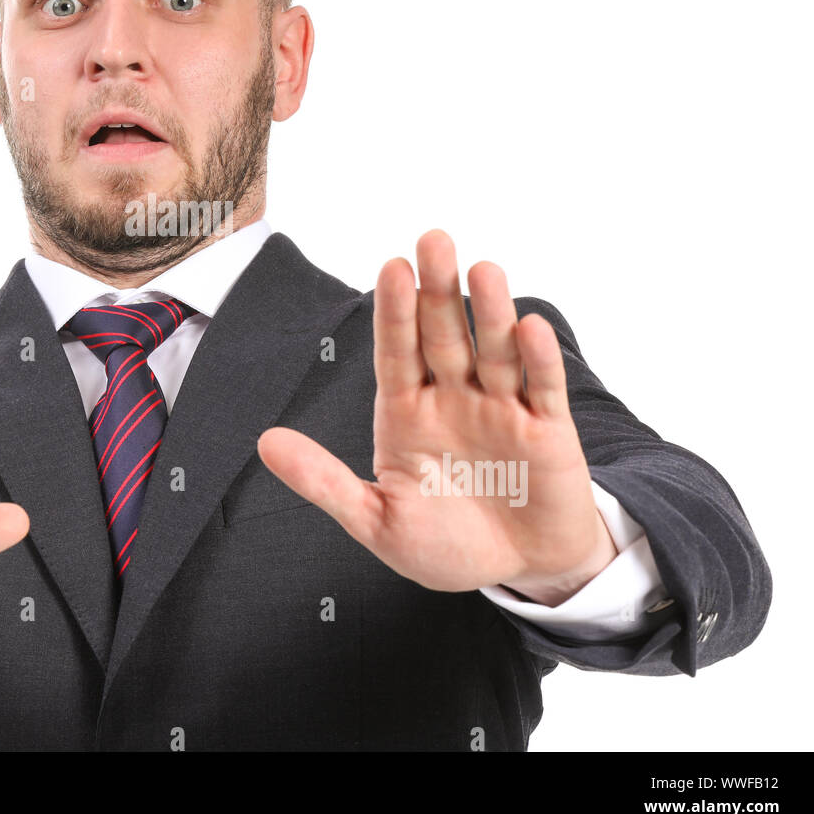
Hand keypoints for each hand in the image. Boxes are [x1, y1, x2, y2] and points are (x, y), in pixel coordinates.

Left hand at [257, 230, 614, 604]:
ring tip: (483, 269)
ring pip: (495, 350)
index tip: (391, 266)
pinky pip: (543, 389)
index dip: (395, 311)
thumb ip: (324, 482)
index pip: (397, 352)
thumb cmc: (444, 544)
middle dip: (439, 290)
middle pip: (445, 335)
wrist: (517, 573)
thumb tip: (265, 443)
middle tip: (434, 239)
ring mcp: (502, 408)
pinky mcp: (548, 430)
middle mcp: (453, 397)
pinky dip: (539, 359)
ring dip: (491, 311)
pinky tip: (529, 327)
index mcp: (407, 411)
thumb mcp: (376, 520)